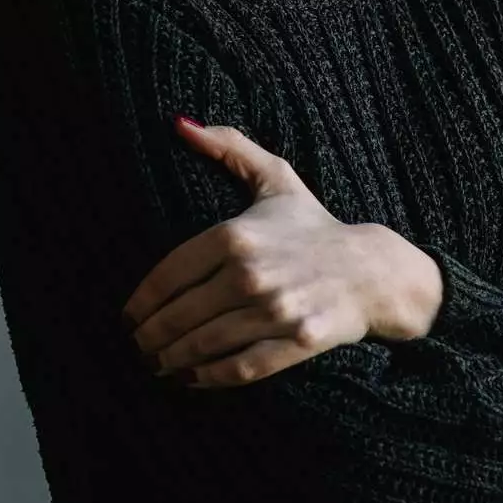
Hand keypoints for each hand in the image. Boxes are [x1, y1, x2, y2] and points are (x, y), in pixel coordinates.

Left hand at [120, 119, 430, 387]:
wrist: (375, 269)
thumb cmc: (315, 225)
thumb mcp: (274, 178)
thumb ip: (227, 147)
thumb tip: (178, 123)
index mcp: (235, 236)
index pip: (168, 275)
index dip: (141, 302)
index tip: (127, 316)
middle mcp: (250, 274)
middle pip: (179, 315)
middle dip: (150, 336)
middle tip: (137, 347)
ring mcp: (274, 310)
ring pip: (204, 343)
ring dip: (172, 359)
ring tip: (157, 364)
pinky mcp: (297, 342)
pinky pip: (241, 367)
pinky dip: (209, 378)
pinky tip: (191, 380)